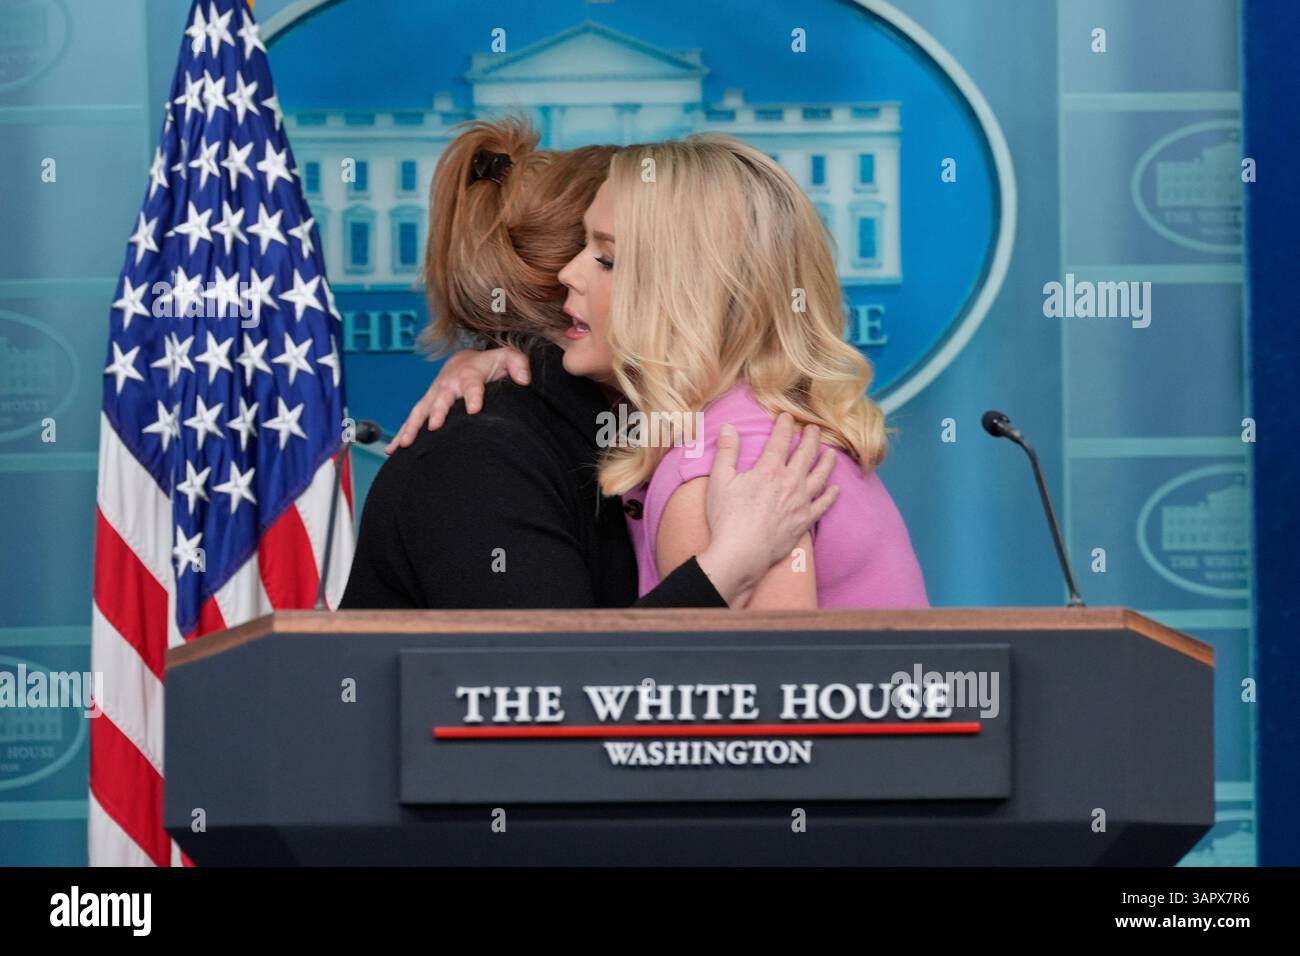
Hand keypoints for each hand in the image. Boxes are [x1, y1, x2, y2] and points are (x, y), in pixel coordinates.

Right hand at [385, 346, 529, 453]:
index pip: (472, 385)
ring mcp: (434, 395)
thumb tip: (524, 380)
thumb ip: (519, 365)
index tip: (474, 409)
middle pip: (441, 399)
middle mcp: (448, 385)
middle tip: (434, 427)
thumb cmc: (490, 363)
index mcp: (468, 375)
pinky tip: (393, 450)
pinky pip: (412, 419)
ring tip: (406, 443)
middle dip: (438, 412)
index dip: (474, 396)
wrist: (465, 360)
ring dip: (412, 426)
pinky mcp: (426, 405)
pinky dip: (402, 433)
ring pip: (420, 411)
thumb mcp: (508, 358)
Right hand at [695, 412, 838, 605]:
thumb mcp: (720, 480)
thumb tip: (728, 427)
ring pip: (820, 476)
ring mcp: (800, 502)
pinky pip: (823, 505)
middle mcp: (790, 482)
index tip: (787, 417)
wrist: (742, 553)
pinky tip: (835, 489)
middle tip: (814, 429)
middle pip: (805, 454)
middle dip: (811, 438)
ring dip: (826, 462)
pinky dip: (831, 496)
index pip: (780, 440)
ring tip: (831, 453)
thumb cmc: (727, 517)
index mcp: (769, 470)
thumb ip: (727, 451)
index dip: (784, 426)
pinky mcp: (804, 521)